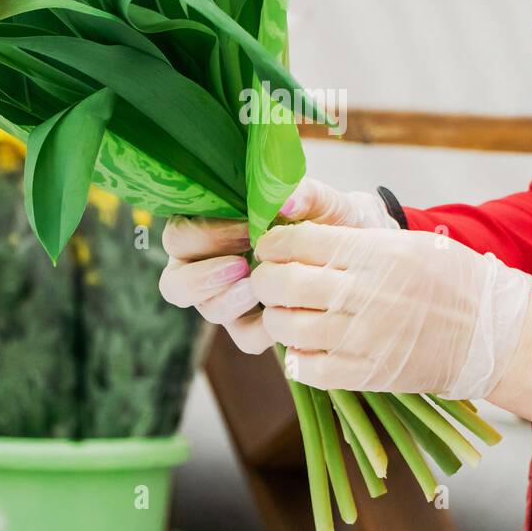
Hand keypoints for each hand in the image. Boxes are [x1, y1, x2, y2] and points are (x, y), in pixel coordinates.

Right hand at [157, 178, 398, 353]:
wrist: (356, 249)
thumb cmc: (327, 216)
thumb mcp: (323, 199)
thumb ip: (305, 193)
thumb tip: (286, 200)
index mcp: (208, 227)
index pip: (179, 237)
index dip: (204, 236)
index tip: (244, 228)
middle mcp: (208, 265)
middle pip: (174, 283)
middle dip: (203, 277)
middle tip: (241, 266)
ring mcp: (227, 298)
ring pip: (206, 310)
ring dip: (228, 301)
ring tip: (258, 287)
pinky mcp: (253, 324)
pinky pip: (244, 336)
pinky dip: (262, 328)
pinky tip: (283, 312)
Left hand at [250, 223, 531, 396]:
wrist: (492, 333)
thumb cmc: (450, 279)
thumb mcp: (404, 243)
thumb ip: (350, 242)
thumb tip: (295, 240)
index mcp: (374, 252)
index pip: (298, 241)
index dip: (272, 244)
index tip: (270, 248)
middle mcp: (365, 292)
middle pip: (283, 284)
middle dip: (264, 281)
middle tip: (267, 281)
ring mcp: (365, 337)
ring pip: (288, 328)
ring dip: (276, 320)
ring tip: (284, 314)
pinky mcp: (369, 373)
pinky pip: (310, 369)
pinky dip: (297, 359)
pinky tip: (304, 348)